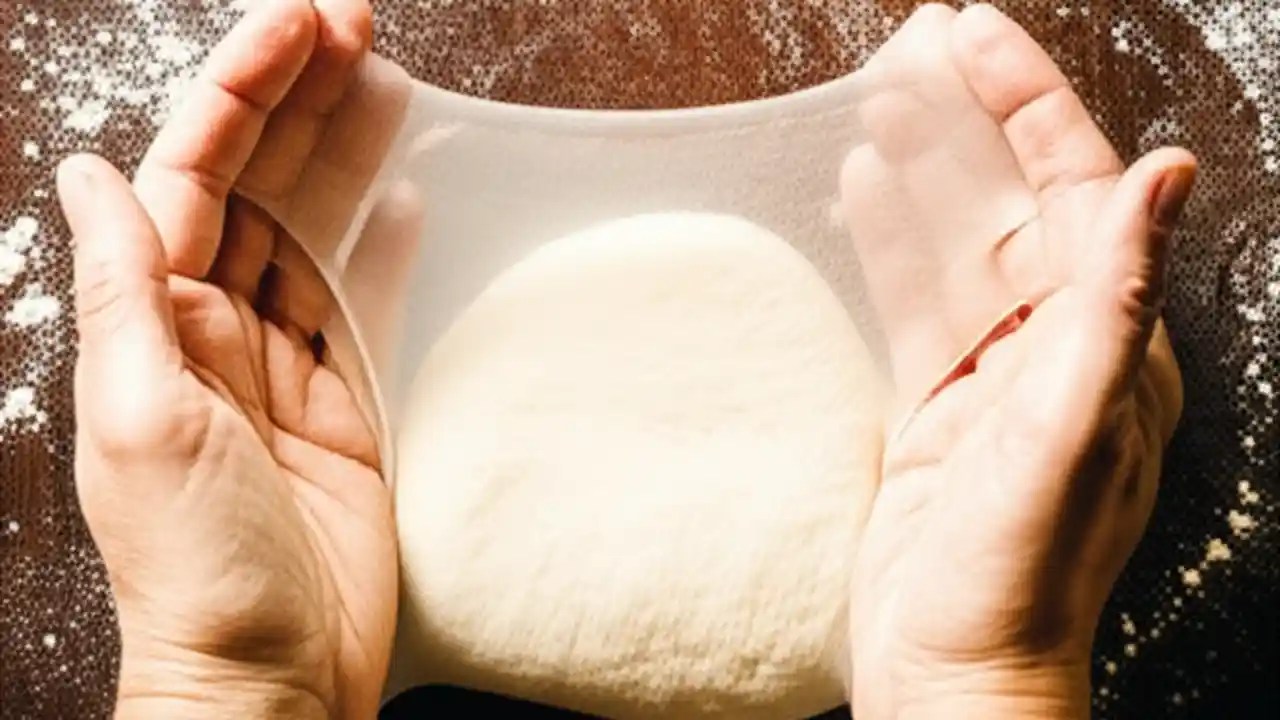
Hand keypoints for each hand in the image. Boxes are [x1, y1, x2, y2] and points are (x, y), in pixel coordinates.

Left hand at [62, 1, 398, 716]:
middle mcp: (213, 331)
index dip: (242, 92)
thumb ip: (123, 287)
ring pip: (310, 231)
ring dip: (342, 155)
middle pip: (257, 186)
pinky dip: (380, 247)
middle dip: (298, 99)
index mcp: (156, 322)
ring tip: (382, 80)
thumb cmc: (197, 566)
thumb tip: (83, 170)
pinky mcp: (342, 403)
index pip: (195, 175)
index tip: (298, 26)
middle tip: (353, 24)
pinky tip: (402, 196)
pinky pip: (358, 303)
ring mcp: (281, 365)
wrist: (269, 678)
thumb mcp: (143, 415)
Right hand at [843, 6, 1194, 718]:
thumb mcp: (1068, 430)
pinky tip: (862, 196)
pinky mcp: (937, 405)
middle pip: (1010, 203)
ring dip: (921, 173)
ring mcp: (994, 376)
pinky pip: (915, 303)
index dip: (1028, 104)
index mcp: (1111, 344)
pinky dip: (888, 244)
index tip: (973, 38)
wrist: (952, 672)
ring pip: (955, 244)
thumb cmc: (1019, 575)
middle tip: (917, 49)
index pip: (1076, 188)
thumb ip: (1111, 300)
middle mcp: (1060, 349)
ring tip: (879, 104)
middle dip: (967, 122)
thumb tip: (1163, 179)